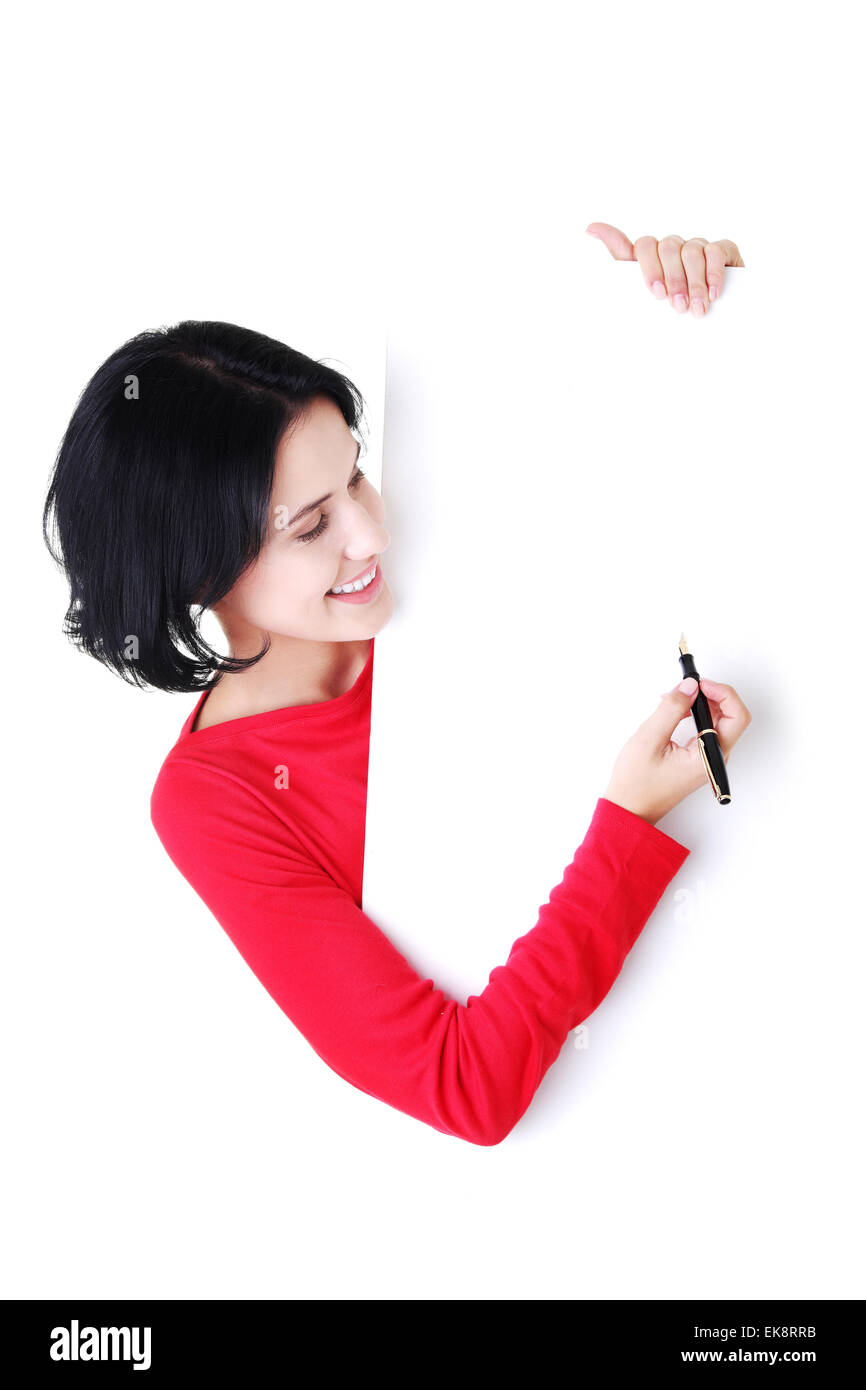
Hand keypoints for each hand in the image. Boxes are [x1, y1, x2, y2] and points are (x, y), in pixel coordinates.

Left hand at [585, 223, 744, 317]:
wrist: (711, 328)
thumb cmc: (670, 312)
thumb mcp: (640, 295)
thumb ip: (619, 261)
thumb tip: (589, 227)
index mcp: (653, 257)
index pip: (645, 246)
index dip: (650, 268)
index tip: (656, 295)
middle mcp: (674, 247)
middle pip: (669, 248)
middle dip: (674, 280)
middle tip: (678, 309)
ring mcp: (698, 246)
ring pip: (692, 251)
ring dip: (694, 283)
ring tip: (697, 310)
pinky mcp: (723, 249)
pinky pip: (716, 251)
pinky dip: (714, 274)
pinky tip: (713, 294)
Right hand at [603, 678, 751, 826]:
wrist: (630, 809)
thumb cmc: (636, 783)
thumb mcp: (649, 739)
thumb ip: (672, 709)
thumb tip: (689, 686)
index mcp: (708, 757)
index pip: (736, 717)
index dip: (722, 693)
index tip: (699, 683)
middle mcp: (714, 759)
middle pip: (731, 716)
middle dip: (711, 695)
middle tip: (686, 685)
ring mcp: (708, 759)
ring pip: (719, 722)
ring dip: (702, 703)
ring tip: (676, 697)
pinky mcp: (699, 758)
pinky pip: (707, 730)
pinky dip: (696, 714)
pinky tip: (677, 710)